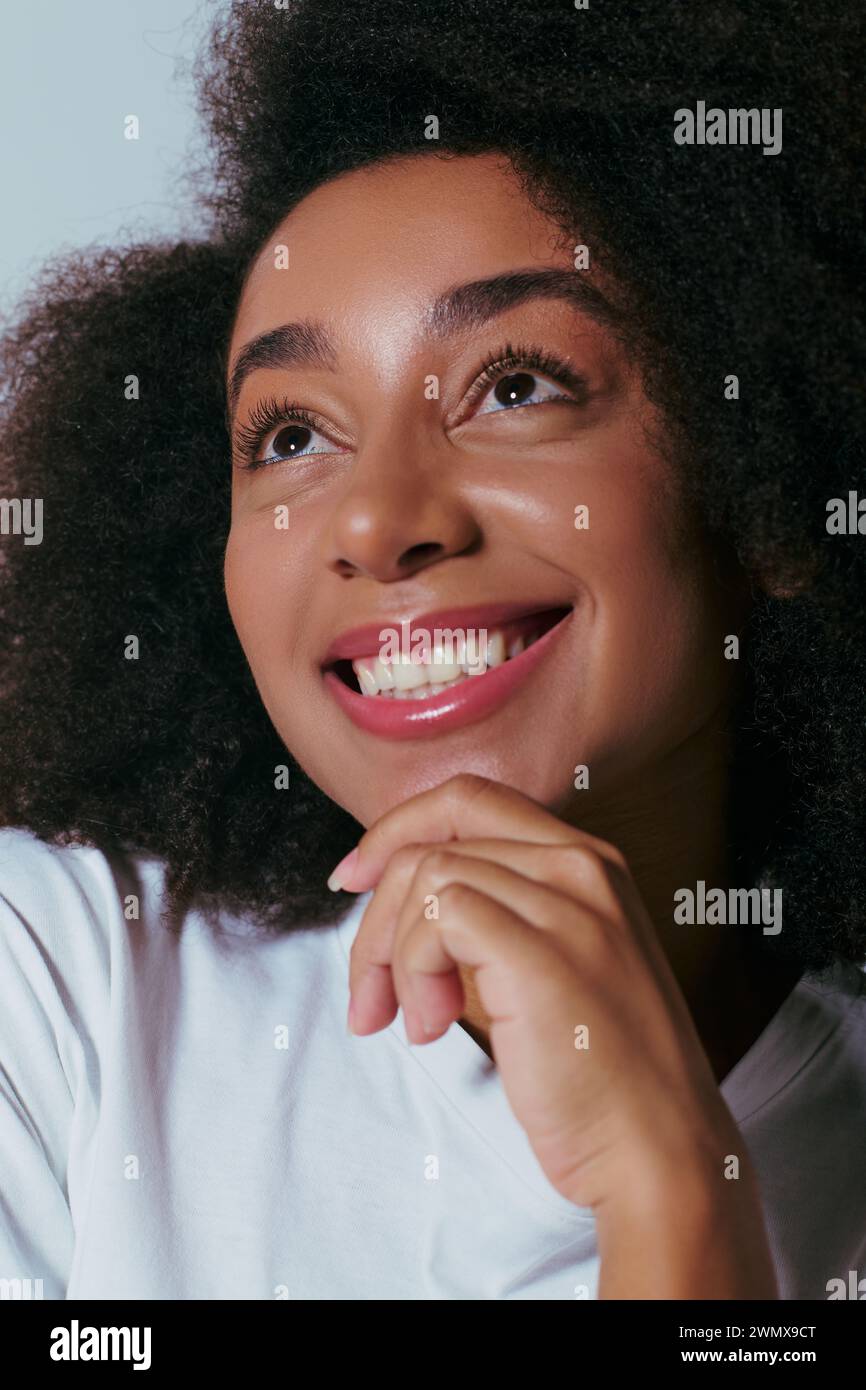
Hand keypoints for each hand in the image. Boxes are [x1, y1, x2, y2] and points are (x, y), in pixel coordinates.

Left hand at [331, 774, 777, 1294]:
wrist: (658, 1149)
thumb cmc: (600, 1073)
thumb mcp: (549, 964)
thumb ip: (492, 914)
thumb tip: (392, 895)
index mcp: (589, 861)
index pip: (469, 799)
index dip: (397, 828)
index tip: (353, 880)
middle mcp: (584, 866)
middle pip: (436, 836)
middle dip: (376, 912)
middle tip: (367, 992)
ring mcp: (568, 904)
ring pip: (426, 877)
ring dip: (391, 957)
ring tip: (418, 1023)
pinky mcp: (540, 951)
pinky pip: (435, 920)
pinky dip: (410, 973)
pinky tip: (435, 1028)